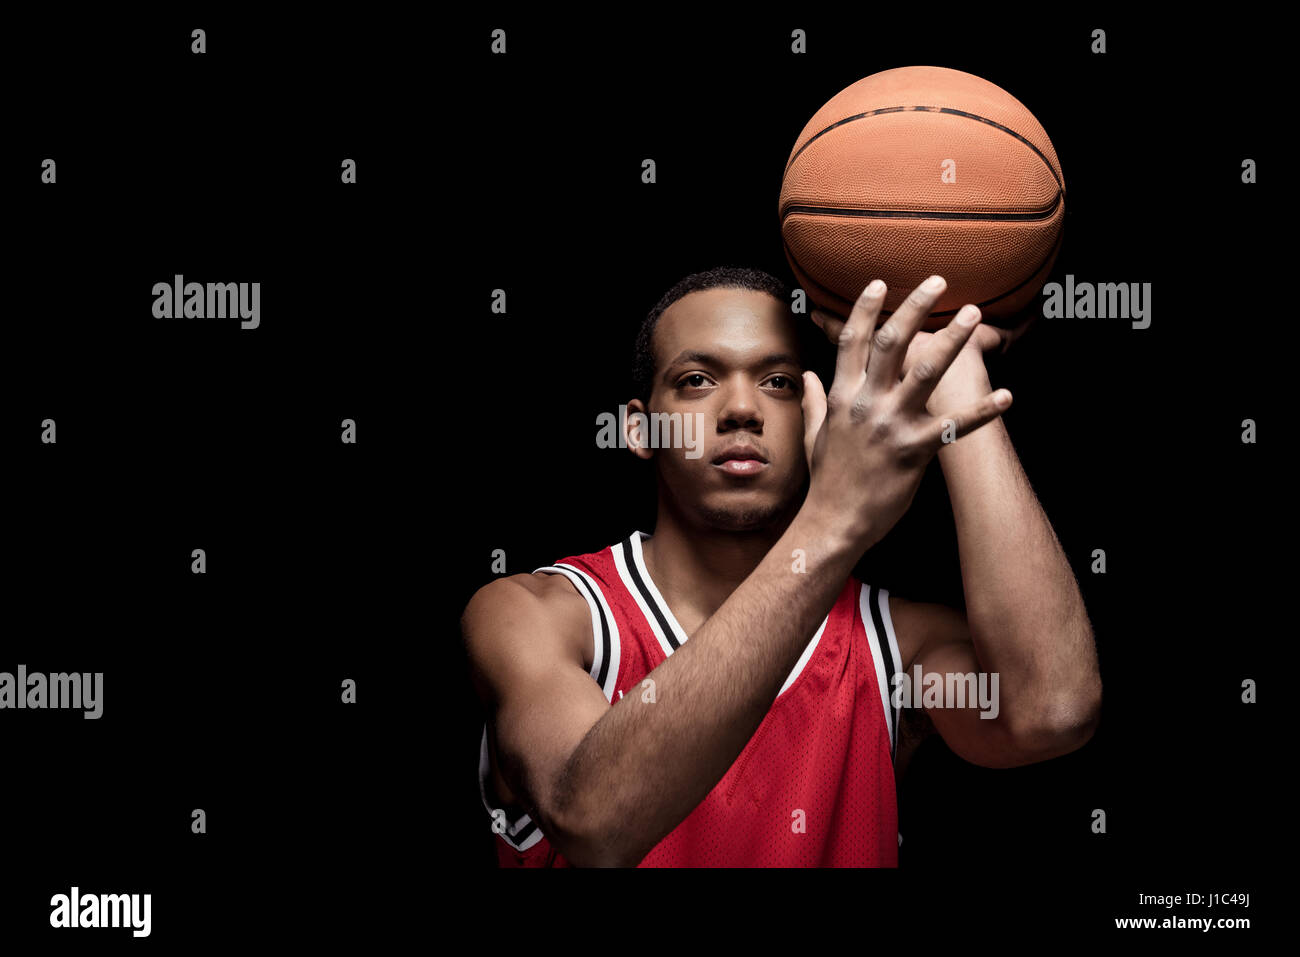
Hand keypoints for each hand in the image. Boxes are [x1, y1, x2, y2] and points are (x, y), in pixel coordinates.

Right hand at [800, 276, 1011, 549]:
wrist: (834, 522)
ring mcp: (890, 425)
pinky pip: (953, 426)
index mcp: (841, 396)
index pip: (853, 341)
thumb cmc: (827, 480)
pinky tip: (1006, 396)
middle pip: (891, 344)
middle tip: (939, 281)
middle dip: (915, 308)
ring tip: (973, 315)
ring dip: (951, 341)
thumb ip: (814, 400)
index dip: (866, 309)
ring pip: (924, 373)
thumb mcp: (815, 434)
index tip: (881, 282)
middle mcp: (865, 403)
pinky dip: (982, 412)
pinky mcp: (913, 451)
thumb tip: (808, 375)